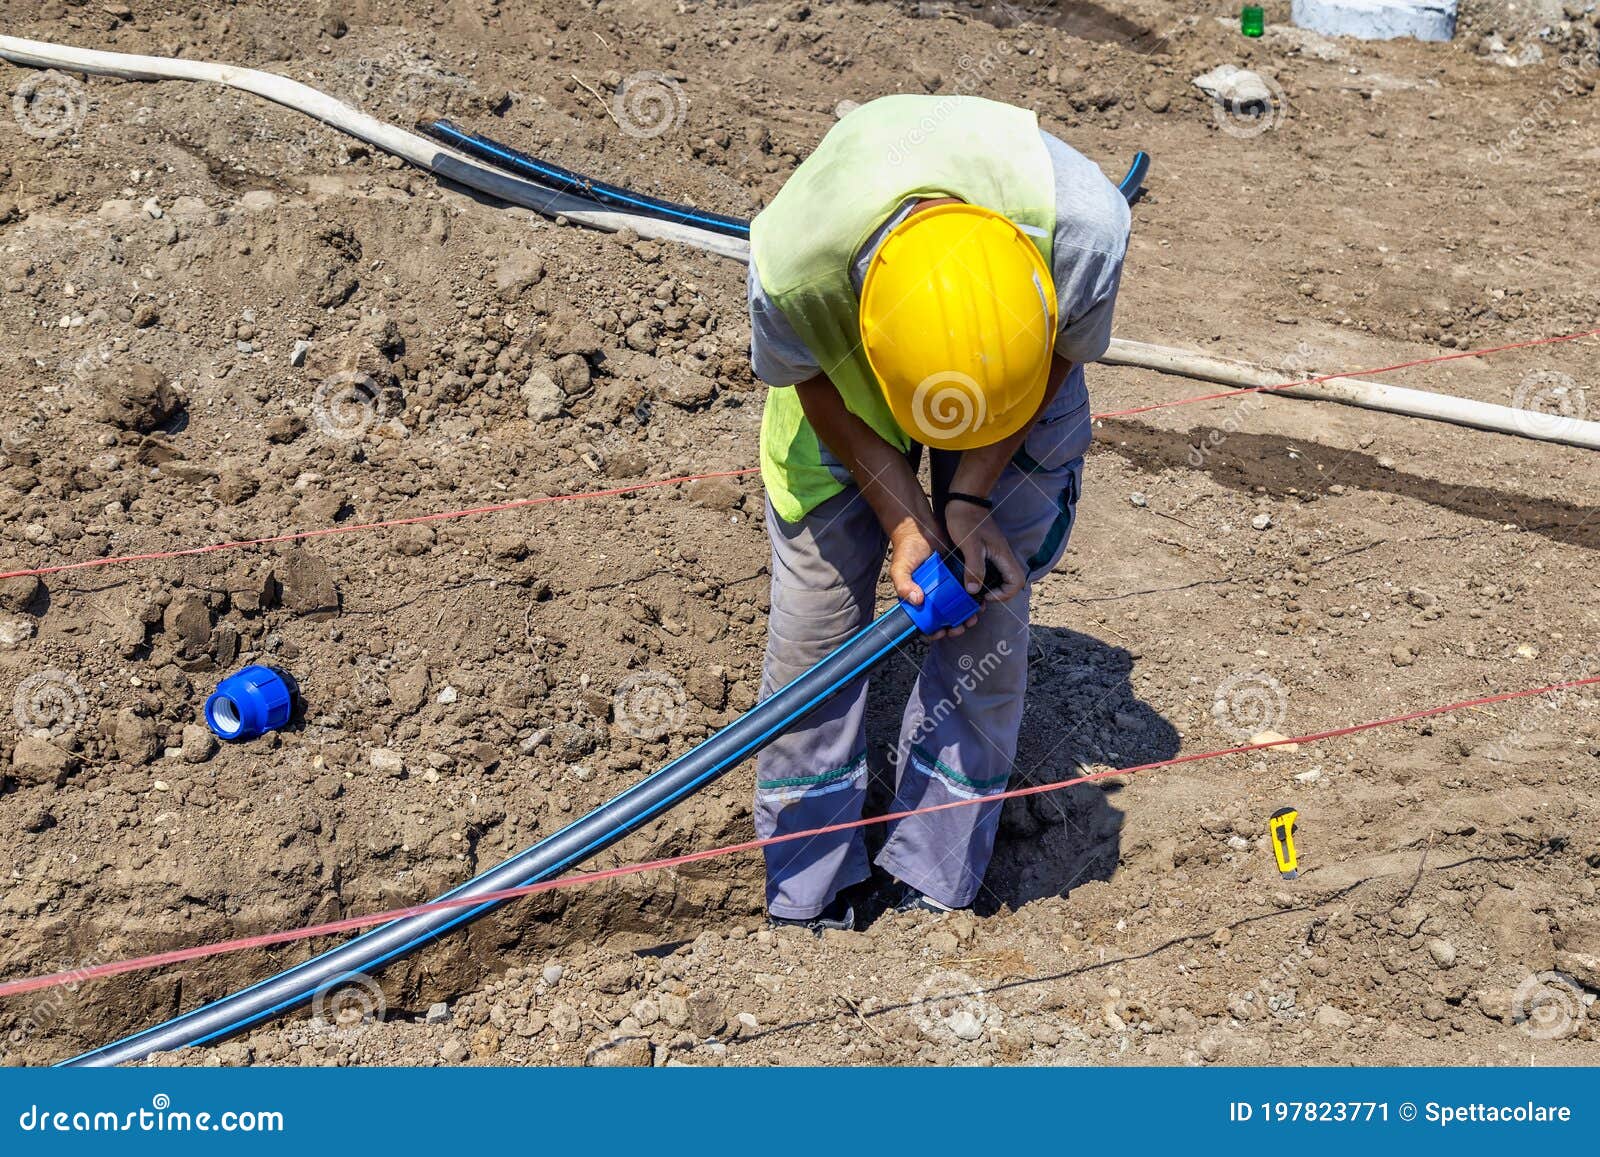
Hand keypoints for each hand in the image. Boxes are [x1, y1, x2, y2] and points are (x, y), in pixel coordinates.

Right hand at [887, 520, 975, 638]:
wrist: (921, 527)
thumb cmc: (906, 549)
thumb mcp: (900, 568)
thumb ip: (903, 585)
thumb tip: (917, 601)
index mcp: (917, 598)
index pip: (925, 622)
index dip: (934, 632)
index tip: (942, 633)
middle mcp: (932, 594)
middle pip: (945, 618)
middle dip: (954, 627)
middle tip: (961, 627)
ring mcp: (945, 586)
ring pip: (958, 607)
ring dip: (966, 616)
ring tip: (972, 617)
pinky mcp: (957, 575)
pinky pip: (967, 591)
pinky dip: (973, 599)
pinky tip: (978, 602)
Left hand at [943, 499, 1025, 603]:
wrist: (963, 501)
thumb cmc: (966, 520)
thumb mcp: (969, 546)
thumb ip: (974, 568)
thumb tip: (974, 591)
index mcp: (1003, 556)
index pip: (1016, 583)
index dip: (1003, 594)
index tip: (984, 595)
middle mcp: (1002, 557)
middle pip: (1010, 583)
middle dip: (996, 594)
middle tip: (977, 597)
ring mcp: (995, 554)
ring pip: (999, 578)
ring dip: (988, 587)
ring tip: (971, 591)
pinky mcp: (987, 551)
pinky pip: (990, 570)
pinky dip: (981, 578)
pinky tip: (967, 579)